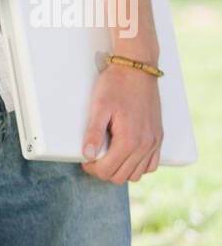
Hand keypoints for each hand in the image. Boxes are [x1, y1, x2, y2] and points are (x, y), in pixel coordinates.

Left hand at [81, 62, 163, 182]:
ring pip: (136, 174)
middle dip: (104, 170)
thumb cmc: (116, 85)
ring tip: (109, 154)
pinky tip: (127, 155)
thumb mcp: (99, 106)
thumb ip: (93, 132)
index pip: (107, 170)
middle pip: (121, 176)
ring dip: (121, 169)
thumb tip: (88, 155)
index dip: (92, 168)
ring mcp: (154, 142)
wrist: (137, 69)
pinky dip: (138, 166)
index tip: (85, 158)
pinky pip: (151, 165)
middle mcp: (145, 146)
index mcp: (129, 140)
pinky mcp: (159, 137)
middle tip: (94, 156)